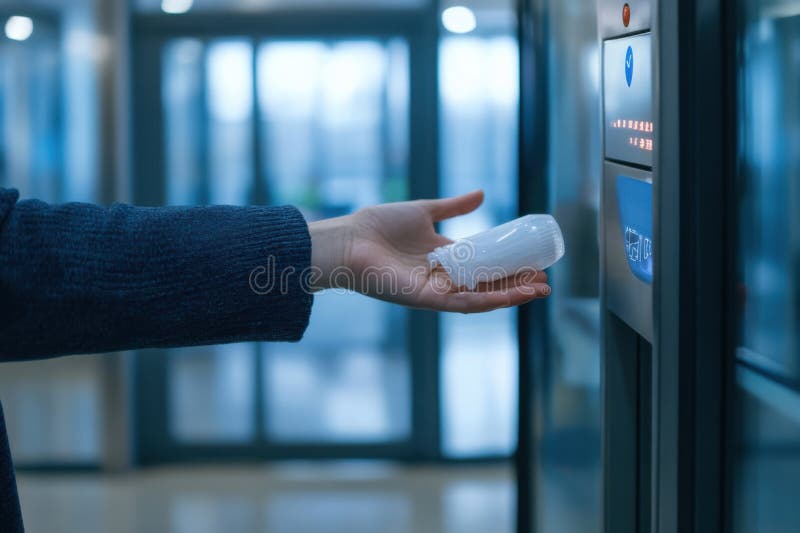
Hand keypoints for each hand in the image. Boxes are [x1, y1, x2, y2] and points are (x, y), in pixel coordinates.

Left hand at [309, 191, 550, 312]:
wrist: (349, 239)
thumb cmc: (378, 225)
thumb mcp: (424, 211)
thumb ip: (452, 207)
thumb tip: (482, 194)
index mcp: (443, 259)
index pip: (483, 267)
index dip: (509, 268)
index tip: (535, 264)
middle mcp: (442, 278)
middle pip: (487, 285)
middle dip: (517, 285)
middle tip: (545, 281)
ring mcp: (435, 291)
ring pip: (480, 298)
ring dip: (510, 296)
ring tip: (539, 291)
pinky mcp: (425, 300)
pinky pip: (461, 303)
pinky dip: (488, 300)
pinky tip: (511, 297)